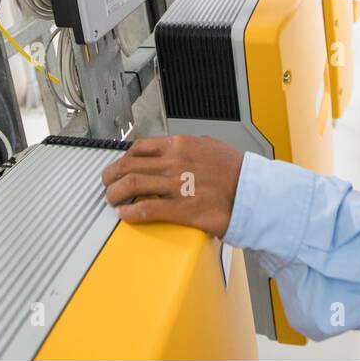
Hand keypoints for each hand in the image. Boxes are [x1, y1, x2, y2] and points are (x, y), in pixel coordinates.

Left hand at [101, 134, 244, 237]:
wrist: (252, 193)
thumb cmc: (235, 172)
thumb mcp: (209, 146)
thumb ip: (188, 146)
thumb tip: (173, 148)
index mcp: (180, 145)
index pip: (139, 148)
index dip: (123, 159)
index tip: (119, 167)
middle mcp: (174, 162)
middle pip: (129, 166)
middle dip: (112, 176)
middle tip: (107, 184)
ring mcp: (176, 185)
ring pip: (132, 185)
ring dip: (115, 194)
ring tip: (112, 200)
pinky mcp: (181, 209)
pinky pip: (146, 209)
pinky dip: (130, 212)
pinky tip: (125, 215)